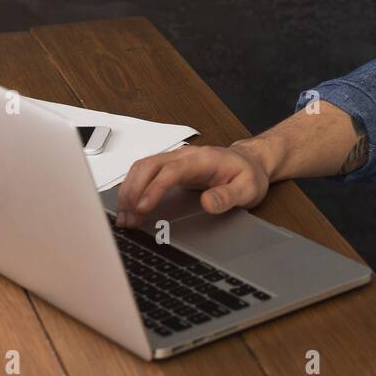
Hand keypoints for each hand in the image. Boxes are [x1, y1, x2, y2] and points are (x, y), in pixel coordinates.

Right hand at [114, 141, 274, 226]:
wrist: (250, 162)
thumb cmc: (248, 174)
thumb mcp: (248, 189)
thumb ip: (228, 196)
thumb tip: (208, 203)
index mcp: (203, 159)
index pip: (171, 171)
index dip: (154, 188)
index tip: (143, 208)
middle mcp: (185, 156)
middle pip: (148, 166)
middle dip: (133, 192)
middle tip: (128, 219)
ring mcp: (176, 160)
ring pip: (142, 168)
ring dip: (129, 191)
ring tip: (125, 218)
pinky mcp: (170, 168)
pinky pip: (144, 173)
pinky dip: (133, 189)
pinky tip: (129, 207)